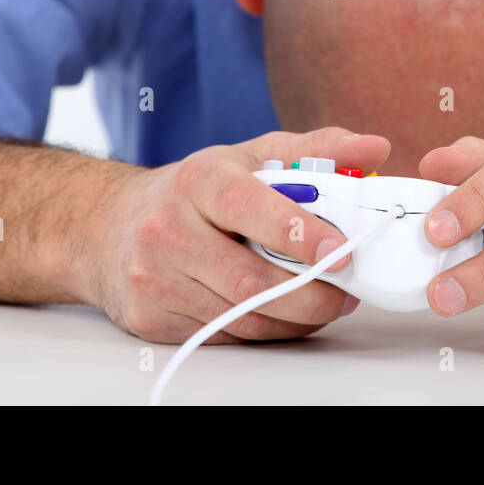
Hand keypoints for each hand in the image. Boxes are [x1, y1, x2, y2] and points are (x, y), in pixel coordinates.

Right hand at [86, 128, 389, 343]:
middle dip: (310, 294)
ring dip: (295, 318)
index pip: (247, 207)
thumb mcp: (250, 156)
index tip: (340, 250)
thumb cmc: (195, 190)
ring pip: (241, 316)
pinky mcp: (150, 317)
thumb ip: (316, 151)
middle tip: (347, 291)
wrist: (109, 226)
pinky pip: (224, 335)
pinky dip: (265, 330)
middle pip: (248, 278)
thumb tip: (373, 149)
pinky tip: (283, 313)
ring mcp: (154, 277)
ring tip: (325, 302)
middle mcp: (166, 228)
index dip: (297, 232)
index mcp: (197, 179)